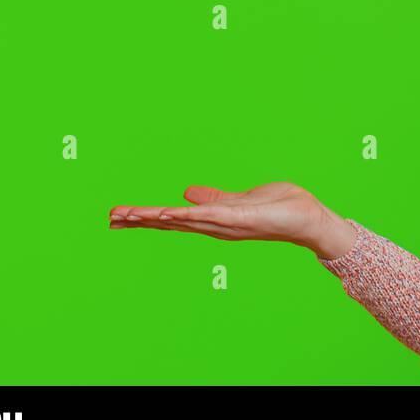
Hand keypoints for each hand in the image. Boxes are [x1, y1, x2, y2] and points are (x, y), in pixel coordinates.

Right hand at [107, 181, 357, 258]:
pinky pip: (209, 216)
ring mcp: (226, 224)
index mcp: (214, 219)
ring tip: (127, 215)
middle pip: (171, 223)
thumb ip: (216, 199)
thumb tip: (187, 193)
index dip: (146, 217)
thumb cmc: (282, 208)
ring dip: (154, 218)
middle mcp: (216, 226)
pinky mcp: (240, 219)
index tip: (119, 215)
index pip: (174, 218)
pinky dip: (187, 215)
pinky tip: (167, 212)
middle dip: (140, 220)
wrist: (310, 218)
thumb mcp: (242, 199)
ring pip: (183, 221)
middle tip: (110, 218)